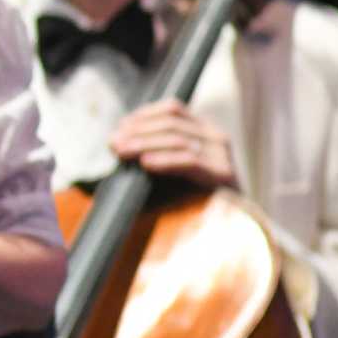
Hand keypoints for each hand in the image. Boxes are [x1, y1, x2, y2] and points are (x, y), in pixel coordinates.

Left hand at [110, 99, 237, 188]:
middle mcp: (216, 138)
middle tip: (114, 142)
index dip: (144, 115)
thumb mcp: (169, 165)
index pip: (173, 110)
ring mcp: (222, 155)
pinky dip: (165, 160)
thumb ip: (151, 149)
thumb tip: (115, 140)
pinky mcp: (224, 175)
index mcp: (203, 131)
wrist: (223, 228)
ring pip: (178, 140)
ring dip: (144, 144)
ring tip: (122, 152)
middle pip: (172, 124)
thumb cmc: (188, 197)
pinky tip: (145, 164)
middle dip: (138, 131)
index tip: (121, 126)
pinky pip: (190, 161)